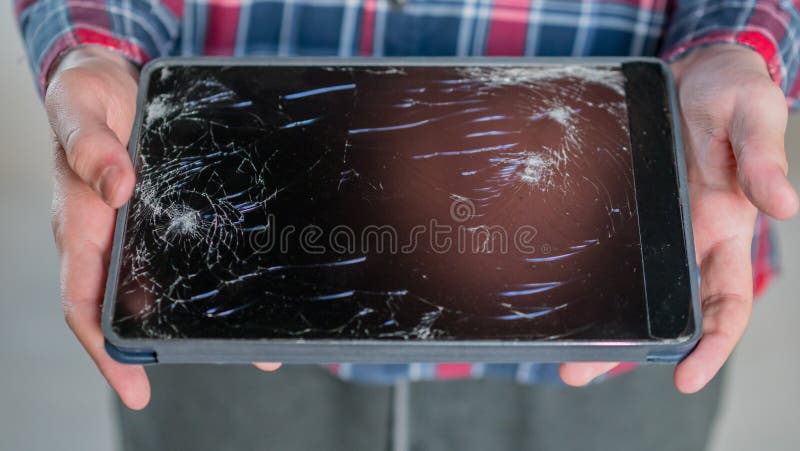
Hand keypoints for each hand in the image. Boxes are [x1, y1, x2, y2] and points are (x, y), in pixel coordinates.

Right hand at [47, 46, 280, 409]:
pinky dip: (223, 273)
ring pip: (176, 285)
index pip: (85, 301)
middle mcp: (114, 239)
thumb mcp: (78, 110)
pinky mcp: (175, 213)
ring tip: (263, 342)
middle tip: (227, 362)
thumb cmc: (85, 97)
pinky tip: (259, 284)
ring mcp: (145, 230)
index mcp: (81, 225)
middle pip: (140, 306)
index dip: (106, 349)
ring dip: (212, 316)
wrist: (110, 75)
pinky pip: (198, 250)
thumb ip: (88, 146)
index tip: (135, 386)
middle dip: (174, 345)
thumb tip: (116, 188)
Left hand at [559, 44, 798, 390]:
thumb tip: (784, 206)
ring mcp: (651, 226)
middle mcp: (686, 239)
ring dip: (596, 323)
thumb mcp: (753, 114)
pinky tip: (550, 287)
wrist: (694, 70)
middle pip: (661, 310)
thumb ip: (764, 158)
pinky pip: (601, 246)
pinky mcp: (620, 205)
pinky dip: (582, 272)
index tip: (686, 377)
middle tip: (578, 372)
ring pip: (625, 287)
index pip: (725, 303)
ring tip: (555, 352)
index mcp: (725, 229)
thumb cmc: (733, 93)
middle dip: (627, 349)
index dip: (711, 345)